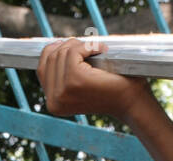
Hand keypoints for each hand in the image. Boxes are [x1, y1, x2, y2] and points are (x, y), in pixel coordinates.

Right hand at [36, 38, 151, 120]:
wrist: (131, 101)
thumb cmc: (111, 89)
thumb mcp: (79, 82)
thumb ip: (62, 72)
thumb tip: (52, 47)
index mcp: (53, 103)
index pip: (41, 68)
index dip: (56, 52)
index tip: (76, 48)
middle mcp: (53, 101)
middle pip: (50, 57)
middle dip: (70, 46)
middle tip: (91, 49)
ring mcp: (62, 92)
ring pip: (62, 52)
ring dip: (81, 46)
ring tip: (97, 51)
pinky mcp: (75, 80)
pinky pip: (73, 52)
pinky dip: (88, 46)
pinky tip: (101, 51)